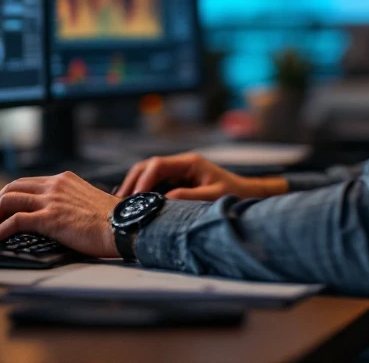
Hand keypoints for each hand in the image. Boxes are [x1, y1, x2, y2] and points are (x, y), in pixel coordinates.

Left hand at [0, 172, 119, 257]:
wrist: (126, 226)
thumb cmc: (112, 221)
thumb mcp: (87, 203)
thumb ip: (68, 204)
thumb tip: (53, 219)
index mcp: (63, 180)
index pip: (25, 184)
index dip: (5, 198)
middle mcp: (55, 185)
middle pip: (11, 188)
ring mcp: (52, 200)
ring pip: (8, 201)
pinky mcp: (51, 217)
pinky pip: (16, 220)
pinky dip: (0, 229)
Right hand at [116, 152, 288, 201]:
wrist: (247, 195)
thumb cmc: (234, 194)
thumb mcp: (214, 197)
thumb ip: (190, 197)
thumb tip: (165, 199)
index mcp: (189, 163)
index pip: (158, 164)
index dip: (144, 179)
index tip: (135, 197)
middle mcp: (181, 164)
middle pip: (148, 166)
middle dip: (133, 181)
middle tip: (121, 201)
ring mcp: (178, 172)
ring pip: (148, 174)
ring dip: (135, 186)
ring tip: (122, 204)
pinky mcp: (177, 182)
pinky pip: (154, 183)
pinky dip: (142, 192)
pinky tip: (134, 205)